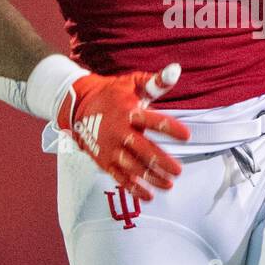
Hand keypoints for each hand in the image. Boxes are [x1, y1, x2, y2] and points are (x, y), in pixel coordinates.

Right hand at [56, 63, 190, 199]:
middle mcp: (119, 132)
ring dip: (151, 177)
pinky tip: (149, 195)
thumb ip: (156, 81)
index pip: (154, 121)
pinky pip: (120, 177)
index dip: (171, 129)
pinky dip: (134, 188)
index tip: (187, 136)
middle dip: (162, 161)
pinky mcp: (104, 160)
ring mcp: (110, 148)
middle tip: (178, 170)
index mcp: (129, 112)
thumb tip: (177, 69)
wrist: (77, 105)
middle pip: (143, 149)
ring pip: (132, 166)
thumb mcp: (132, 83)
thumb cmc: (112, 93)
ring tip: (169, 183)